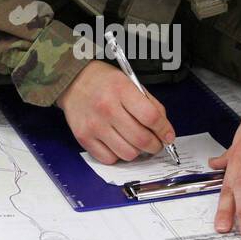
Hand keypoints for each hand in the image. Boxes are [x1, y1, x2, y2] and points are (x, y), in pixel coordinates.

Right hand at [56, 60, 176, 163]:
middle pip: (141, 139)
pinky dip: (118, 155)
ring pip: (127, 153)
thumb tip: (164, 129)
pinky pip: (109, 159)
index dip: (164, 130)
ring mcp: (94, 125)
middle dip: (155, 146)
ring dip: (138, 152)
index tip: (168, 136)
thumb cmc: (103, 82)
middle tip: (156, 144)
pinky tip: (119, 144)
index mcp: (121, 90)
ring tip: (137, 144)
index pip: (150, 117)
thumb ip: (149, 104)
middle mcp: (107, 108)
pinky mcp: (84, 138)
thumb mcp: (130, 82)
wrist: (72, 81)